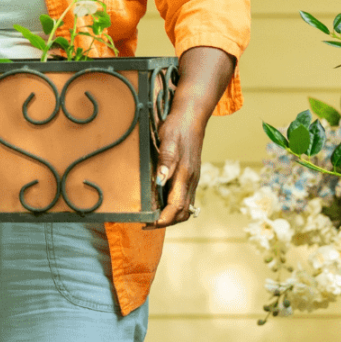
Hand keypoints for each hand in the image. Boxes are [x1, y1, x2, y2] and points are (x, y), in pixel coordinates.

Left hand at [148, 106, 205, 227]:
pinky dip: (175, 208)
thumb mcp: (168, 140)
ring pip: (186, 208)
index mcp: (185, 174)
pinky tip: (162, 204)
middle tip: (147, 224)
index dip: (163, 220)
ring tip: (153, 218)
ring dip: (172, 217)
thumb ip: (165, 161)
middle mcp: (191, 180)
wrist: (191, 117)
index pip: (176, 207)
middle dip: (166, 222)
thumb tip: (160, 181)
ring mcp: (193, 179)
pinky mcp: (191, 176)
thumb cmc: (177, 128)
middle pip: (183, 212)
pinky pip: (186, 199)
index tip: (148, 224)